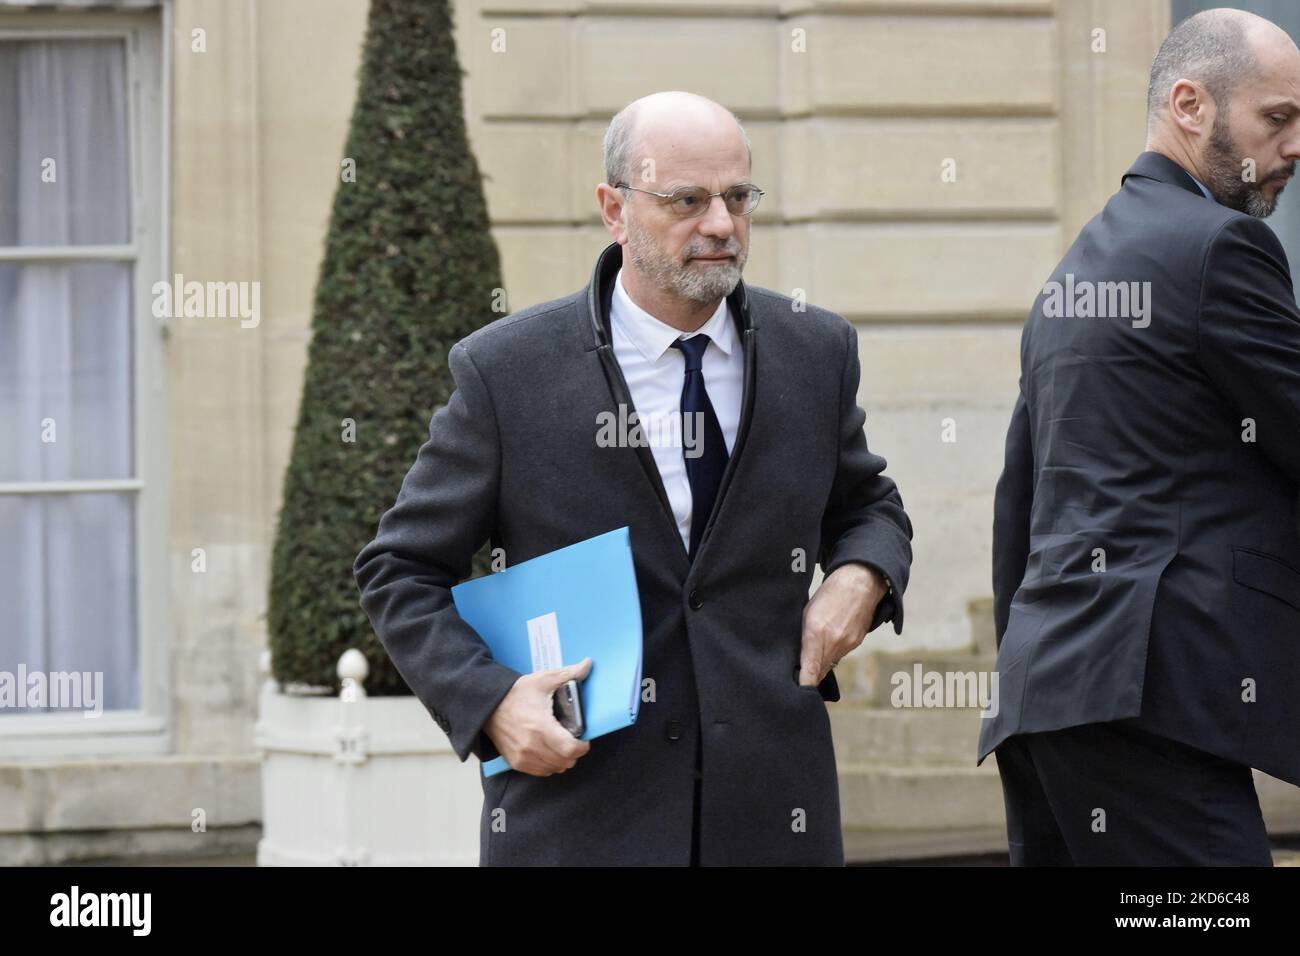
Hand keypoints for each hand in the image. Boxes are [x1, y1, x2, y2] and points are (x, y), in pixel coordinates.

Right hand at [484, 658, 592, 775]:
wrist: (488, 705)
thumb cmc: (516, 693)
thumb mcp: (543, 680)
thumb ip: (568, 674)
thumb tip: (588, 664)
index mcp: (541, 726)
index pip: (570, 749)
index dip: (582, 746)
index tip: (584, 739)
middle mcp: (531, 745)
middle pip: (565, 761)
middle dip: (574, 752)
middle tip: (574, 740)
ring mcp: (523, 756)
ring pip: (555, 768)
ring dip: (563, 760)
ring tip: (562, 745)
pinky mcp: (516, 762)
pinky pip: (542, 772)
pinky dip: (550, 765)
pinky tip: (549, 751)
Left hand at [798, 563, 886, 685]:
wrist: (858, 583)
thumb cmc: (828, 594)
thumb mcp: (807, 613)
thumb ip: (803, 637)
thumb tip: (798, 657)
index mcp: (816, 634)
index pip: (809, 670)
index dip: (804, 685)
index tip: (798, 695)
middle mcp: (833, 643)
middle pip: (819, 671)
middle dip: (810, 676)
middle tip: (799, 678)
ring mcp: (847, 644)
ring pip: (830, 664)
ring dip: (821, 663)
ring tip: (813, 654)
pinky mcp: (856, 642)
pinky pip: (840, 655)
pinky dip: (832, 653)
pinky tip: (828, 642)